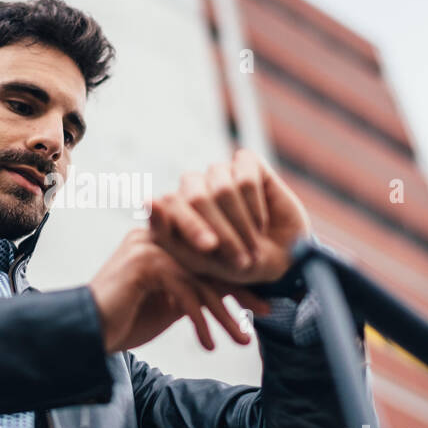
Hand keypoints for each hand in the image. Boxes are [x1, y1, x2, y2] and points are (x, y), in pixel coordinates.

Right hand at [88, 227, 274, 353]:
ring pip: (202, 279)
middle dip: (242, 291)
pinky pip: (185, 292)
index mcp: (165, 239)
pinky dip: (201, 321)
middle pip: (212, 262)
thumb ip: (194, 290)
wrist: (84, 333)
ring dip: (226, 314)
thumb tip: (231, 294)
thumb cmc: (124, 319)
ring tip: (243, 340)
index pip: (212, 255)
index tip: (265, 304)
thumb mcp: (169, 303)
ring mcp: (149, 248)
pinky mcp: (144, 266)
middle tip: (268, 312)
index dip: (240, 279)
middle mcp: (158, 236)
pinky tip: (209, 344)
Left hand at [145, 148, 312, 286]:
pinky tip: (262, 223)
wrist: (282, 261)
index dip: (191, 227)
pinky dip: (256, 206)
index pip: (170, 206)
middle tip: (241, 260)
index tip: (210, 247)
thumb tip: (146, 199)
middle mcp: (194, 186)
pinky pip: (246, 178)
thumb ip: (169, 235)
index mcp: (174, 209)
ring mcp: (219, 173)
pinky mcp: (247, 162)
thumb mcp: (201, 262)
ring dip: (242, 224)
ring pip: (223, 188)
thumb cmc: (233, 265)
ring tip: (253, 248)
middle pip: (196, 196)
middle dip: (223, 233)